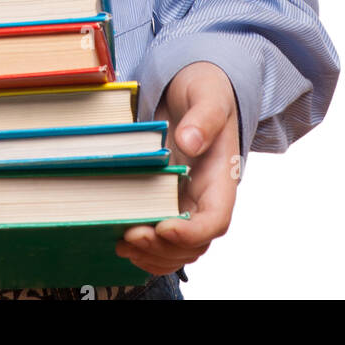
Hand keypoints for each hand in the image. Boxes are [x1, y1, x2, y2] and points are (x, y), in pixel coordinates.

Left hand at [115, 60, 240, 277]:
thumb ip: (203, 119)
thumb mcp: (208, 96)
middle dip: (164, 247)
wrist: (196, 89)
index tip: (164, 227)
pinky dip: (146, 248)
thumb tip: (189, 140)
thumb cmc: (206, 92)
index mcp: (221, 177)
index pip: (216, 219)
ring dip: (153, 254)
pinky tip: (123, 241)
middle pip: (195, 243)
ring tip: (123, 244)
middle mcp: (206, 197)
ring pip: (178, 248)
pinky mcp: (167, 199)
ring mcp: (187, 201)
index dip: (192, 231)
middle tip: (131, 236)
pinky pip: (163, 237)